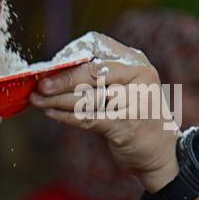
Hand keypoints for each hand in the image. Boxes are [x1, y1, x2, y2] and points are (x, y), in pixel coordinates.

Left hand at [30, 34, 179, 189]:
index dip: (71, 56)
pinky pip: (87, 117)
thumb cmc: (135, 117)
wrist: (161, 151)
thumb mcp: (123, 88)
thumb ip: (96, 79)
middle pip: (91, 72)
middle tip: (39, 86)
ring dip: (56, 100)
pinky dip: (64, 116)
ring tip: (37, 101)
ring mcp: (134, 101)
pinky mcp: (124, 125)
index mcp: (135, 62)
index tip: (50, 67)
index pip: (98, 47)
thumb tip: (53, 75)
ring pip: (86, 96)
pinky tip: (50, 113)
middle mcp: (138, 76)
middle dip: (61, 79)